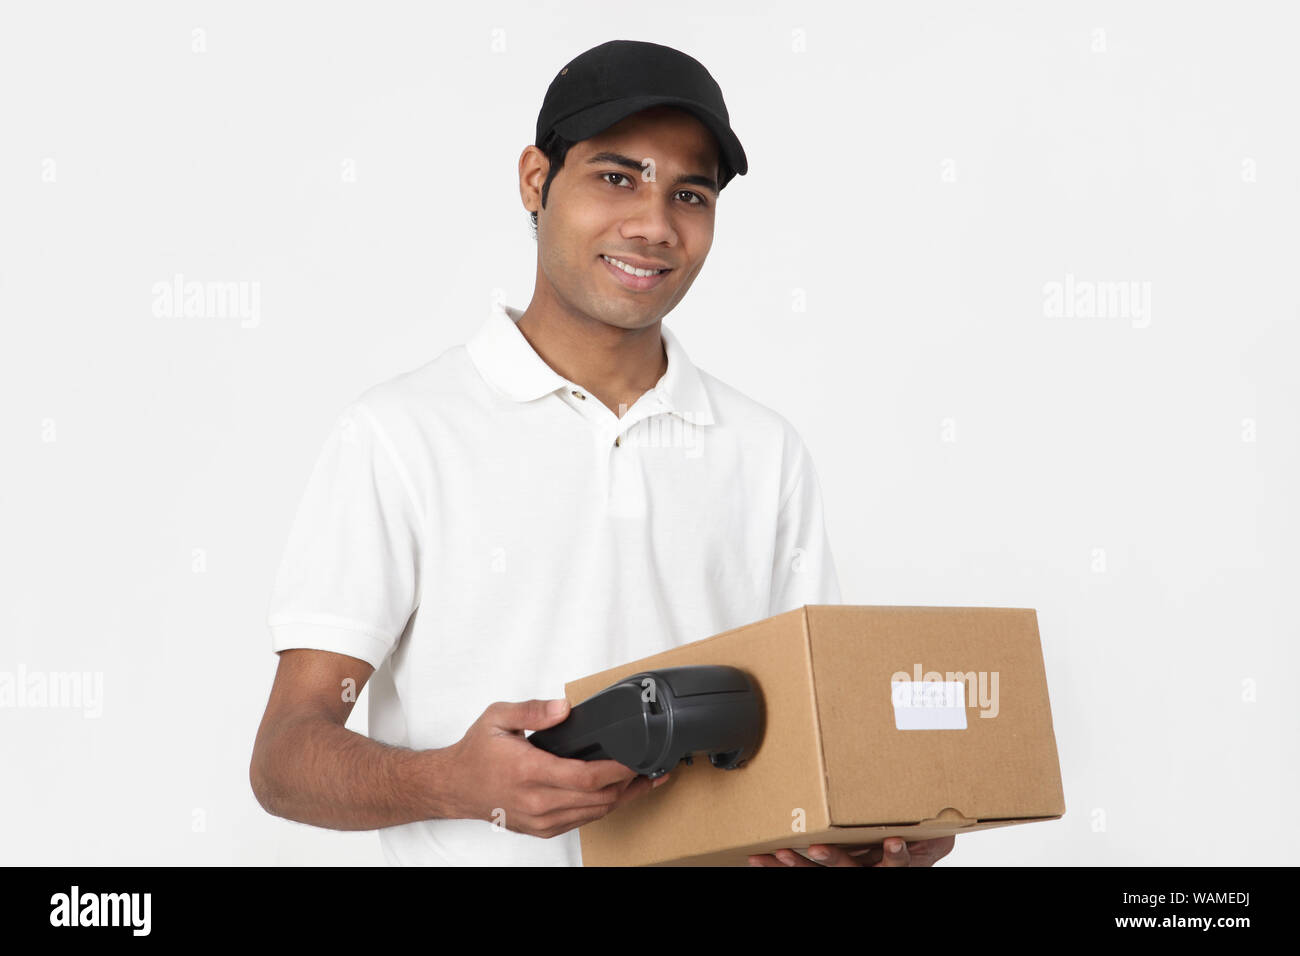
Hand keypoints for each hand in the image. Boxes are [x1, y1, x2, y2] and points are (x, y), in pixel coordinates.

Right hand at [441, 697, 668, 837]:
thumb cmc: (475, 753)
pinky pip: (582, 821)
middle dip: (630, 784)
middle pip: (598, 798)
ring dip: (622, 798)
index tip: (638, 759)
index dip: (619, 770)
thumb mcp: (497, 717)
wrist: (454, 786)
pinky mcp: (542, 829)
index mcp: (529, 772)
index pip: (587, 777)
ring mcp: (541, 820)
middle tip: (652, 767)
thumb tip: (563, 707)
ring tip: (644, 780)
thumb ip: (532, 710)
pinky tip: (616, 793)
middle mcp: (537, 802)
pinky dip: (603, 807)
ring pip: (594, 813)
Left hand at [748, 835, 955, 866]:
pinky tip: (754, 858)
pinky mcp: (822, 872)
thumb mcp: (929, 845)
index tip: (896, 843)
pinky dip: (774, 866)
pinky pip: (797, 874)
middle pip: (849, 871)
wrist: (893, 862)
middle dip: (831, 860)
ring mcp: (847, 875)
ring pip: (818, 876)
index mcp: (892, 867)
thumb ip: (934, 834)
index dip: (896, 855)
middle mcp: (868, 874)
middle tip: (815, 850)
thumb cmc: (911, 852)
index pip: (898, 863)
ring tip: (780, 853)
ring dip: (795, 865)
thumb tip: (954, 813)